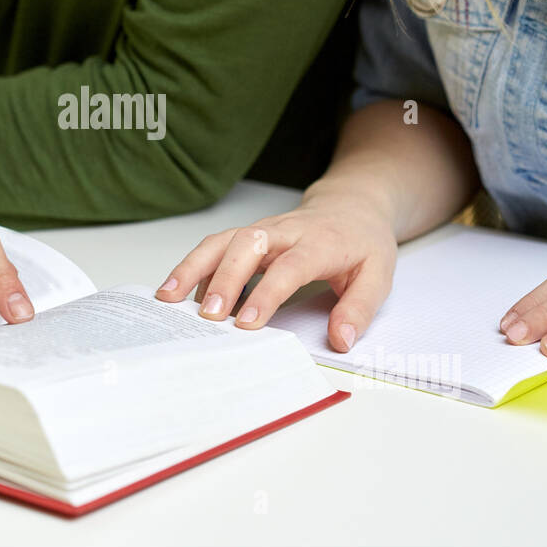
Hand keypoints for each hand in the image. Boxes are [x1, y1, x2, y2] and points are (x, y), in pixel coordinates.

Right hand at [154, 185, 397, 349]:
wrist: (351, 206)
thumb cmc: (362, 243)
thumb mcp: (378, 275)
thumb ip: (359, 308)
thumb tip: (340, 340)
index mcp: (320, 242)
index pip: (289, 267)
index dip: (266, 294)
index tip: (246, 324)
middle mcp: (285, 232)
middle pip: (247, 246)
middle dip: (223, 280)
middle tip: (208, 317)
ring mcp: (262, 230)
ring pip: (222, 241)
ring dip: (193, 267)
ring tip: (168, 297)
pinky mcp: (247, 235)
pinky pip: (214, 246)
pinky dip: (192, 267)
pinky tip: (178, 294)